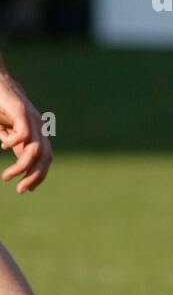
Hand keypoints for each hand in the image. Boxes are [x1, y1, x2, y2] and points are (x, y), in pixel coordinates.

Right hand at [0, 73, 51, 193]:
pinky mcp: (20, 110)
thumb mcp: (7, 128)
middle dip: (35, 176)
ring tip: (7, 176)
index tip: (26, 189)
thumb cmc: (0, 105)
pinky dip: (15, 142)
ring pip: (35, 149)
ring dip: (22, 166)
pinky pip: (24, 131)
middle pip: (45, 157)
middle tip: (21, 190)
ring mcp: (31, 119)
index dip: (39, 175)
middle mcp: (38, 127)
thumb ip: (14, 141)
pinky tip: (3, 147)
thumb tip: (17, 155)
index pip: (45, 159)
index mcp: (36, 133)